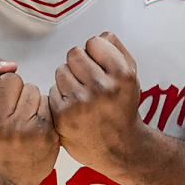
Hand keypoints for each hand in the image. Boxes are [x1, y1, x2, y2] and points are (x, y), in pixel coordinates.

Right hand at [0, 58, 58, 184]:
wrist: (10, 176)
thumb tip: (8, 64)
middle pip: (11, 79)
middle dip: (13, 90)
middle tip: (10, 112)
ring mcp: (20, 130)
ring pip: (30, 87)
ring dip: (29, 98)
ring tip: (23, 119)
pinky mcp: (44, 132)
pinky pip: (46, 100)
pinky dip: (43, 108)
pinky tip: (36, 124)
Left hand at [49, 33, 142, 174]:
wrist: (119, 148)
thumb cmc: (122, 110)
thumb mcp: (132, 77)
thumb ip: (118, 50)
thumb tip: (99, 36)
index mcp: (122, 75)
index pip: (94, 42)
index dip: (95, 52)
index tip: (99, 65)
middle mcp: (102, 88)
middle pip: (74, 54)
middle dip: (79, 64)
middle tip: (87, 80)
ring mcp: (81, 102)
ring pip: (61, 70)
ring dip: (68, 79)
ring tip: (80, 94)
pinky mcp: (63, 115)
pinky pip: (52, 90)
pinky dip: (60, 97)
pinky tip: (73, 107)